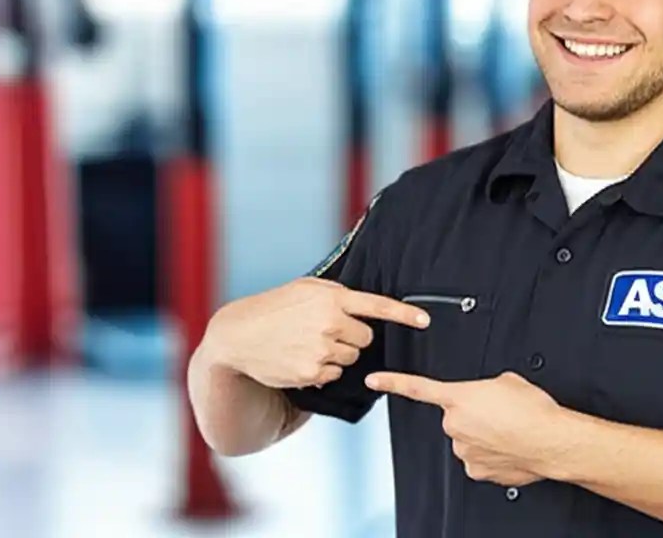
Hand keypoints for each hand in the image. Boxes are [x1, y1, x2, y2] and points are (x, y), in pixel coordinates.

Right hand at [201, 277, 430, 388]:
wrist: (237, 336)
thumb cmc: (274, 307)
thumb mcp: (304, 289)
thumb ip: (336, 293)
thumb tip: (363, 302)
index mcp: (331, 299)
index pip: (376, 306)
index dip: (404, 314)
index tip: (425, 320)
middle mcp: (329, 323)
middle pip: (366, 337)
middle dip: (353, 336)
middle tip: (327, 331)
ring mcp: (321, 349)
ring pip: (351, 357)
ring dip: (337, 353)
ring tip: (308, 343)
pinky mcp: (312, 372)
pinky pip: (335, 374)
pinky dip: (323, 370)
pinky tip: (301, 358)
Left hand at [365, 371, 564, 486]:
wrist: (551, 440)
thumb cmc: (534, 411)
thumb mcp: (510, 380)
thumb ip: (487, 385)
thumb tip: (488, 395)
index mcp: (460, 397)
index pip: (418, 388)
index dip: (393, 382)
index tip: (375, 380)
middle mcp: (456, 424)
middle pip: (456, 417)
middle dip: (472, 415)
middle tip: (499, 413)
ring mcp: (464, 449)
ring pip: (467, 439)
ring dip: (483, 434)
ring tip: (509, 430)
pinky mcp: (476, 470)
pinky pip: (478, 458)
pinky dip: (491, 453)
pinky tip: (508, 447)